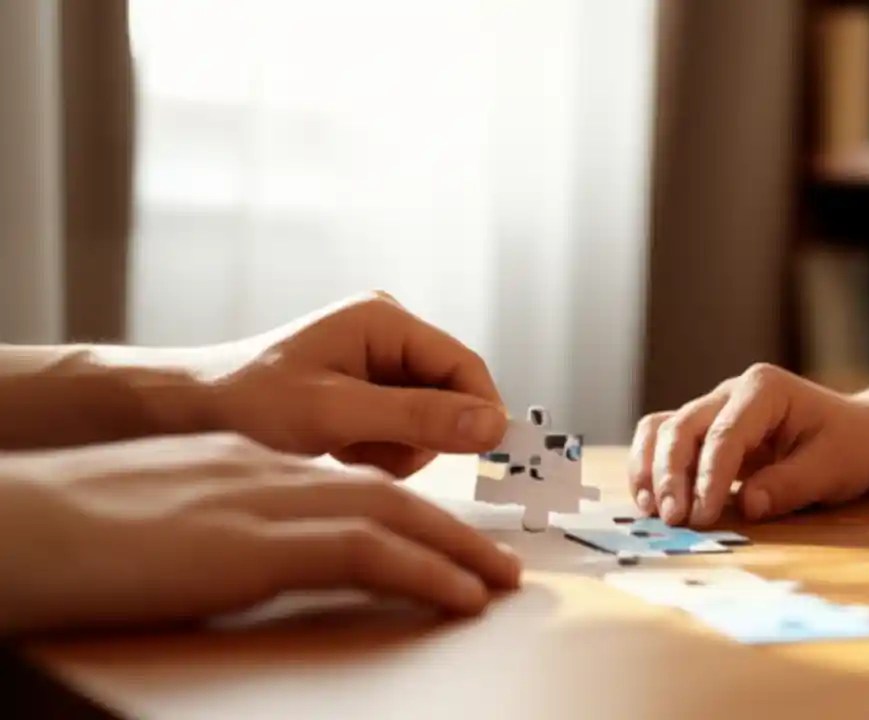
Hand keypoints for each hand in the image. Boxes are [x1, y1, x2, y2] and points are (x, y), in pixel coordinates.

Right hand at [0, 434, 520, 633]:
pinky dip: (426, 572)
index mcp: (252, 462)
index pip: (353, 482)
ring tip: (498, 584)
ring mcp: (269, 500)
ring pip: (393, 517)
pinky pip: (370, 552)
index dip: (411, 512)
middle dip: (451, 531)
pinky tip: (460, 597)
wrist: (30, 525)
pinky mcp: (261, 543)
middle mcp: (273, 470)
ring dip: (456, 552)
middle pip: (390, 493)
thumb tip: (257, 545)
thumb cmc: (83, 529)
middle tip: (497, 565)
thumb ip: (229, 520)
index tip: (445, 541)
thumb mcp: (171, 515)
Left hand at [207, 292, 506, 476]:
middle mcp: (385, 335)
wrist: (181, 416)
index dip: (480, 412)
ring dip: (398, 448)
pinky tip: (340, 450)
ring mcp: (374, 364)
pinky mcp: (363, 393)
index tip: (482, 458)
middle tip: (373, 450)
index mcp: (383, 320)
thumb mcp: (336, 414)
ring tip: (347, 450)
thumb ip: (417, 417)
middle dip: (423, 434)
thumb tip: (493, 426)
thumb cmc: (245, 404)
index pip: (465, 365)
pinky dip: (379, 450)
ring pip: (429, 420)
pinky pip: (401, 430)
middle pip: (450, 394)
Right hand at [629, 364, 868, 526]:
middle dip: (671, 475)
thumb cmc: (848, 447)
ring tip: (653, 511)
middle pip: (682, 426)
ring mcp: (712, 408)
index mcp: (764, 389)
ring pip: (662, 429)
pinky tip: (651, 502)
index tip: (703, 516)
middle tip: (675, 520)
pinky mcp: (703, 431)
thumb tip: (748, 506)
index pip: (725, 434)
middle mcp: (730, 392)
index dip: (709, 477)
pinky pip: (663, 442)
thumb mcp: (832, 468)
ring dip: (651, 470)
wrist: (855, 435)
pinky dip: (651, 469)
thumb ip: (790, 485)